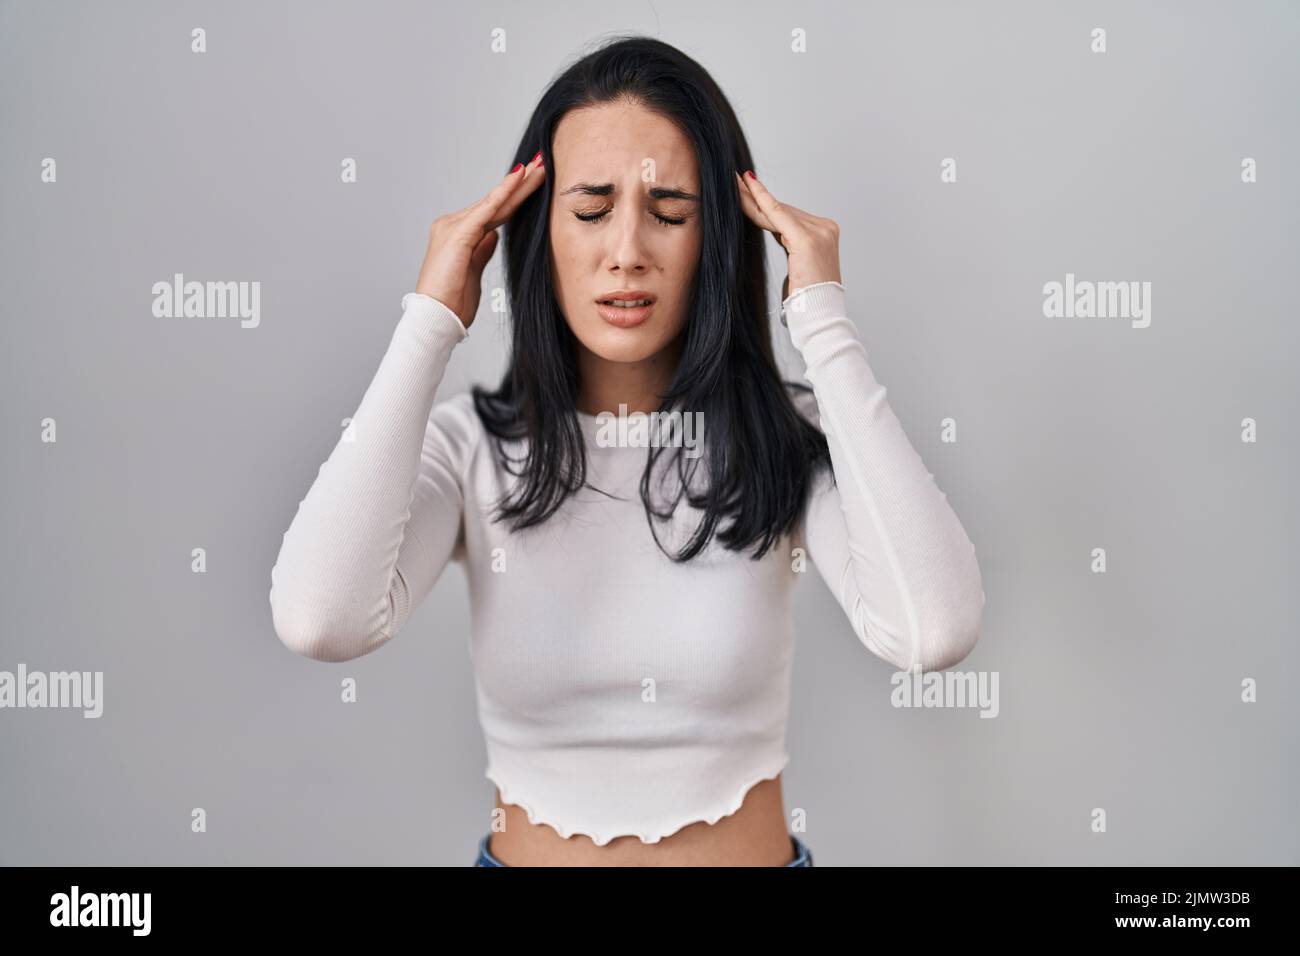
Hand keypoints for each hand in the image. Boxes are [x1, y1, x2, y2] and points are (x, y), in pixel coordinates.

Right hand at [415, 152, 545, 327]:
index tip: (533, 182)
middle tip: (542, 164)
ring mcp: (454, 227)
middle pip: (494, 202)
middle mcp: (452, 225)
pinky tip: (519, 178)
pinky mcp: (459, 234)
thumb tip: (493, 235)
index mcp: (457, 234)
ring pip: (493, 202)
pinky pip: (487, 209)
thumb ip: (481, 249)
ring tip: (539, 168)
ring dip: (518, 184)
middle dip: (519, 184)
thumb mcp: (473, 271)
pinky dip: (504, 192)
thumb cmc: (452, 301)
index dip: (513, 198)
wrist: (436, 316)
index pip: (492, 212)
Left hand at [735, 170, 840, 300]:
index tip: (750, 186)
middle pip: (783, 210)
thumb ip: (791, 243)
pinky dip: (760, 199)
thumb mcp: (800, 265)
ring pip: (777, 211)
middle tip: (735, 181)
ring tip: (734, 184)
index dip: (768, 202)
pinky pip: (777, 214)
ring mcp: (819, 231)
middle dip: (757, 197)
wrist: (819, 314)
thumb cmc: (807, 298)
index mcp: (825, 233)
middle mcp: (825, 227)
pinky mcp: (807, 239)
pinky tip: (747, 186)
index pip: (790, 215)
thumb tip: (778, 230)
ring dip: (753, 198)